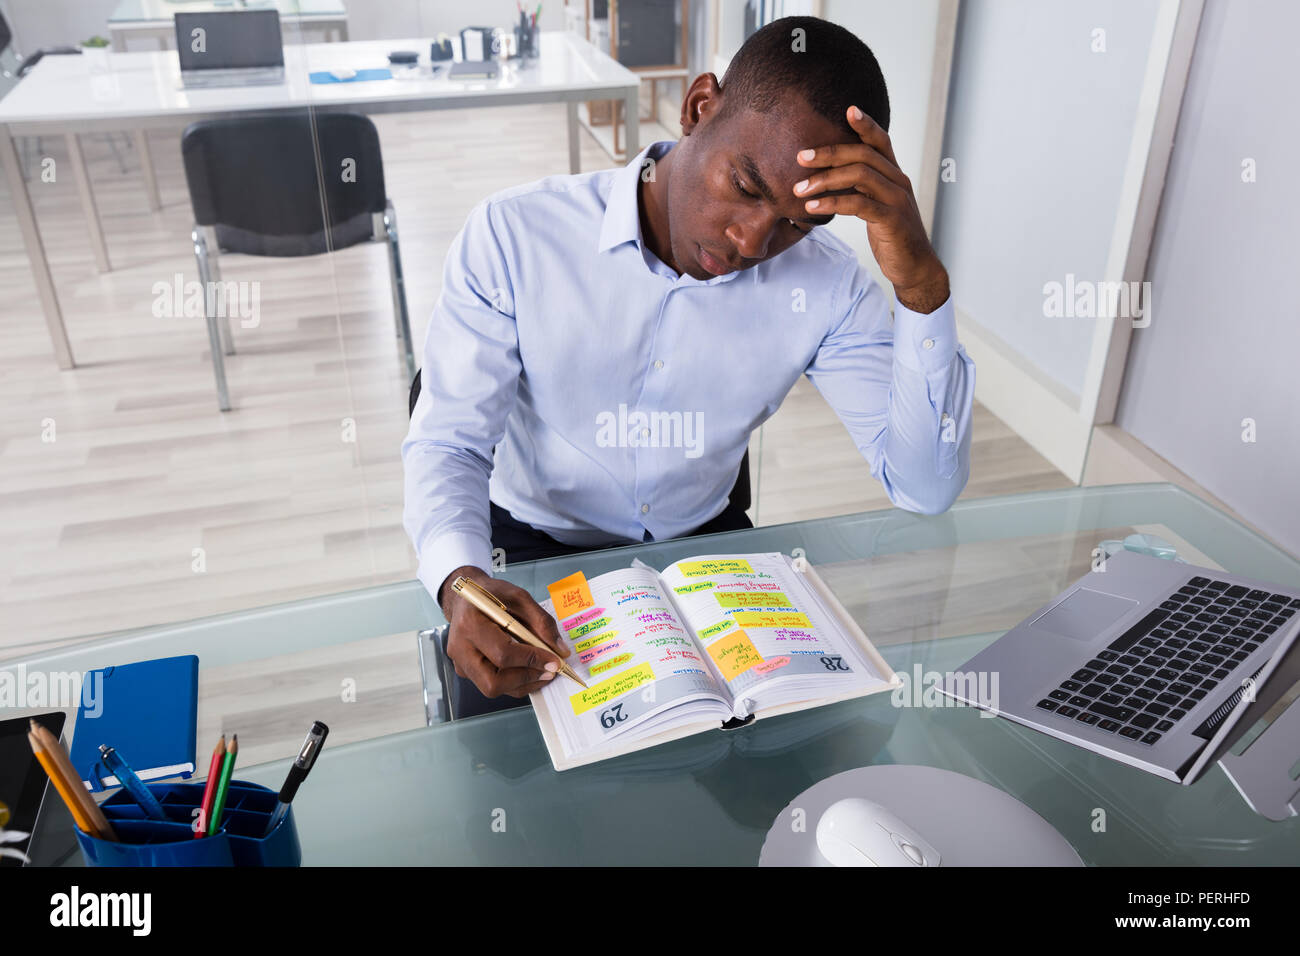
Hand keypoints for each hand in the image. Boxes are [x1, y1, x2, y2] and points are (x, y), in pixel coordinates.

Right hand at [438, 565, 571, 698]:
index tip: (554, 661)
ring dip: (523, 683)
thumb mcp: (518, 597)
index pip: (503, 653)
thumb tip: (559, 650)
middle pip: (493, 682)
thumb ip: (541, 621)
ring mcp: (460, 663)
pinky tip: (528, 669)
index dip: (532, 660)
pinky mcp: (465, 671)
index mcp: (470, 623)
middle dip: (526, 679)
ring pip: (493, 688)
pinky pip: (491, 685)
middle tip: (549, 671)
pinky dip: (514, 682)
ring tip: (542, 670)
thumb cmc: (490, 594)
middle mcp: (460, 648)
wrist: (465, 599)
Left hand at [794, 105, 949, 313]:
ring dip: (825, 180)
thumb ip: (862, 189)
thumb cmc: (891, 236)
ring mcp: (897, 199)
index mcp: (894, 175)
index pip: (881, 141)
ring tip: (799, 189)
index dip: (866, 124)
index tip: (847, 109)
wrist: (914, 267)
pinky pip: (858, 204)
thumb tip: (831, 178)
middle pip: (863, 154)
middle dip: (829, 153)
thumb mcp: (876, 206)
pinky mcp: (892, 220)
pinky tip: (812, 207)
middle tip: (800, 158)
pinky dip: (832, 202)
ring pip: (860, 175)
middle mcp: (898, 181)